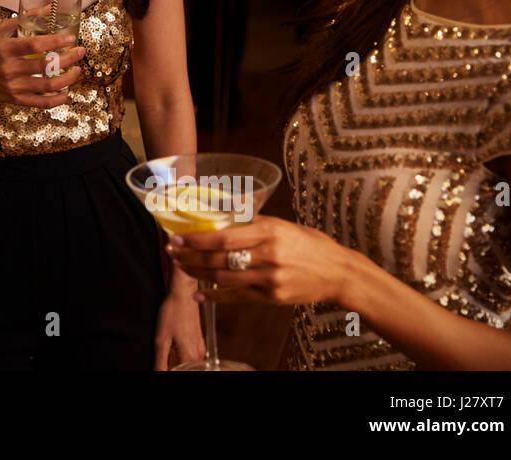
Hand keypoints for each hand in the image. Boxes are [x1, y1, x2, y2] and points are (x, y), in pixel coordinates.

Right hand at [0, 15, 85, 108]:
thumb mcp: (1, 31)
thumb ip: (25, 19)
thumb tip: (50, 8)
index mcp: (5, 49)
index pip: (34, 45)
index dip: (55, 41)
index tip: (71, 38)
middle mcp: (9, 68)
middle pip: (45, 65)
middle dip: (68, 58)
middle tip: (80, 51)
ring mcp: (13, 86)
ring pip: (48, 85)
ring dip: (68, 78)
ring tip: (77, 70)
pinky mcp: (16, 99)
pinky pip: (41, 102)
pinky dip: (57, 99)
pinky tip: (66, 92)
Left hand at [153, 287, 205, 369]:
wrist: (184, 295)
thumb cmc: (173, 312)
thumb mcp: (161, 339)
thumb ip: (160, 360)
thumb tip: (158, 373)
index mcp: (189, 356)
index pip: (179, 372)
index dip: (168, 371)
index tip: (161, 365)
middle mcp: (199, 355)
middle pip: (185, 370)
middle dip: (174, 367)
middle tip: (166, 354)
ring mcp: (201, 349)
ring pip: (189, 364)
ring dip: (179, 362)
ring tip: (169, 350)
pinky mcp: (200, 343)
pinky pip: (192, 356)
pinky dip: (183, 355)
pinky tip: (176, 346)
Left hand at [167, 215, 356, 305]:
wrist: (338, 273)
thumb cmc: (309, 244)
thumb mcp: (282, 225)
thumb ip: (252, 222)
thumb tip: (221, 213)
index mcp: (269, 232)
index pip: (224, 238)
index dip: (196, 240)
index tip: (177, 237)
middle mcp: (268, 256)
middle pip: (219, 259)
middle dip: (190, 256)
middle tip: (172, 252)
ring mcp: (269, 279)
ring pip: (223, 279)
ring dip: (197, 274)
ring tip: (181, 267)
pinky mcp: (272, 298)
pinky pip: (236, 297)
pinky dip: (214, 296)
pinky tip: (198, 293)